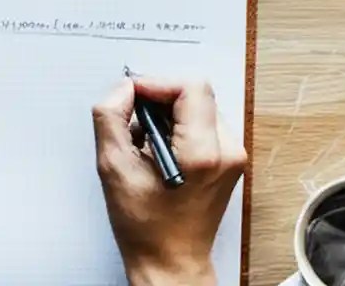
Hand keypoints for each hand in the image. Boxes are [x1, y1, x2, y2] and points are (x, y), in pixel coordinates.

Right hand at [92, 78, 245, 285]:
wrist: (171, 260)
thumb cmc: (146, 228)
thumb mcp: (114, 169)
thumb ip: (111, 119)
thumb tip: (123, 88)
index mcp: (203, 154)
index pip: (190, 88)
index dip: (157, 84)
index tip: (133, 95)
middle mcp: (227, 150)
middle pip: (196, 94)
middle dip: (160, 100)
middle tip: (135, 123)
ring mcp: (233, 154)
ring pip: (200, 107)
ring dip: (169, 115)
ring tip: (145, 143)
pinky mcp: (231, 158)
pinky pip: (205, 123)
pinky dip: (180, 127)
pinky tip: (161, 150)